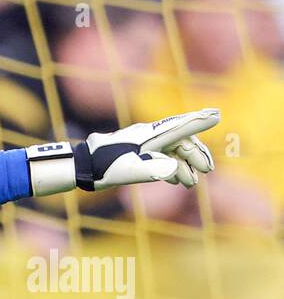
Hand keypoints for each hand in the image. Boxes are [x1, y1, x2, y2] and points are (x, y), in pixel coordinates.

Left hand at [26, 108, 219, 195]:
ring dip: (184, 166)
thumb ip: (153, 169)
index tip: (217, 115)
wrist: (81, 168)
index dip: (199, 122)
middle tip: (207, 170)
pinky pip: (159, 159)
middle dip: (195, 155)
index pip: (179, 127)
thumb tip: (176, 171)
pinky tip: (177, 181)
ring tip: (192, 183)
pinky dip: (171, 168)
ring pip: (170, 152)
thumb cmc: (103, 168)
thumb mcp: (129, 171)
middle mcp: (147, 137)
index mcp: (149, 136)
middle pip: (179, 141)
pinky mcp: (135, 155)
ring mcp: (142, 145)